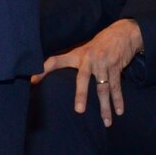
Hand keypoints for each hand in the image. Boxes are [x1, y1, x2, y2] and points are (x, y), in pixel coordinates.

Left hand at [29, 19, 143, 126]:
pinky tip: (119, 111)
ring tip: (106, 122)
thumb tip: (53, 75)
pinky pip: (116, 86)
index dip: (44, 69)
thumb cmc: (99, 44)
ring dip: (105, 106)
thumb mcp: (83, 50)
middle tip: (79, 111)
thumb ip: (72, 61)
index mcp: (77, 54)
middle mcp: (89, 58)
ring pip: (103, 88)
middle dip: (81, 94)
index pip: (56, 61)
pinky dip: (118, 100)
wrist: (123, 32)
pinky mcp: (115, 66)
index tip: (32, 81)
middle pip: (83, 78)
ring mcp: (103, 63)